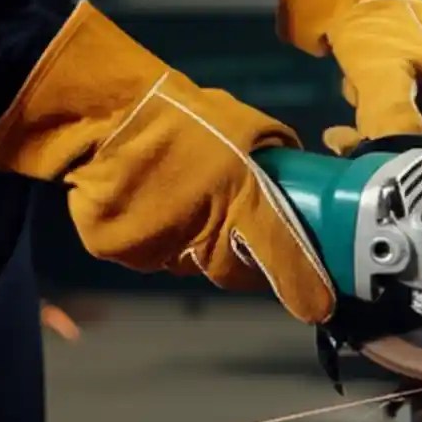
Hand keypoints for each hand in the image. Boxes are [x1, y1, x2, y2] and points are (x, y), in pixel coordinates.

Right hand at [0, 0, 334, 323]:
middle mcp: (205, 233)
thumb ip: (272, 153)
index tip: (318, 307)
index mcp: (242, 199)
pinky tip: (147, 204)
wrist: (103, 114)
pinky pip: (147, 254)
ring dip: (191, 247)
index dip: (303, 285)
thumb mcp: (240, 122)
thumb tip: (296, 173)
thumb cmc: (179, 115)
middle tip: (231, 230)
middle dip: (239, 261)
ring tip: (180, 202)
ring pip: (188, 264)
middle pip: (232, 273)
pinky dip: (151, 238)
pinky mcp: (125, 252)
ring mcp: (162, 248)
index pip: (282, 254)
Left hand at [277, 0, 421, 182]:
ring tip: (342, 130)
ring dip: (376, 137)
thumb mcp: (381, 75)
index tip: (377, 170)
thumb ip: (395, 121)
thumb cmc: (372, 27)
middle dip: (391, 151)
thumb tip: (405, 164)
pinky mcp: (420, 84)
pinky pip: (402, 118)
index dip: (417, 167)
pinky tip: (353, 103)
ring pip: (414, 135)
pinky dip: (374, 120)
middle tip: (349, 146)